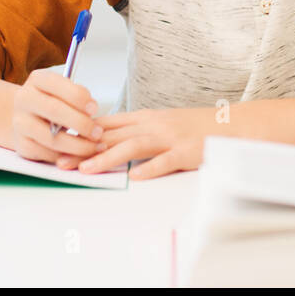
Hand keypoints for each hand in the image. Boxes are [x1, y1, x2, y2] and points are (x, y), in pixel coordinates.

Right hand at [10, 69, 107, 164]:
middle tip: (98, 132)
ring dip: (78, 145)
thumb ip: (76, 95)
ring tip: (94, 146)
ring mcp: (20, 122)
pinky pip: (47, 153)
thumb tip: (91, 107)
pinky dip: (67, 156)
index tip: (94, 108)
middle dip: (81, 123)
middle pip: (54, 110)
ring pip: (51, 137)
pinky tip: (79, 154)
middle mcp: (24, 99)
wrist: (25, 117)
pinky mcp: (22, 144)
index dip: (78, 97)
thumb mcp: (61, 90)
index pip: (57, 84)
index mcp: (37, 80)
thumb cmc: (50, 102)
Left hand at [60, 107, 214, 179]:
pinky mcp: (187, 152)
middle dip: (84, 148)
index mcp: (147, 118)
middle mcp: (155, 124)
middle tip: (60, 160)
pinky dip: (149, 169)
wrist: (235, 124)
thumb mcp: (164, 124)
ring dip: (107, 157)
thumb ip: (138, 131)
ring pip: (133, 146)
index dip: (81, 133)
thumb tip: (109, 139)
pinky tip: (134, 177)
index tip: (59, 143)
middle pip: (113, 135)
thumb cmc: (198, 127)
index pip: (107, 124)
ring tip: (86, 169)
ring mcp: (171, 137)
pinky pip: (166, 161)